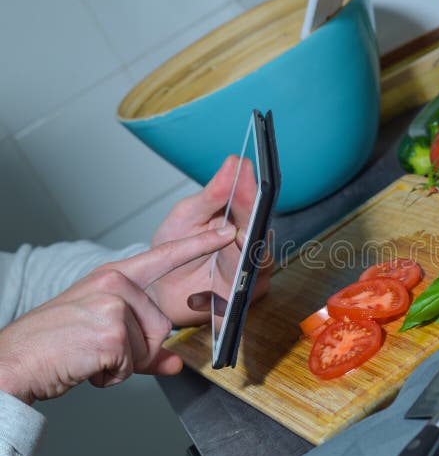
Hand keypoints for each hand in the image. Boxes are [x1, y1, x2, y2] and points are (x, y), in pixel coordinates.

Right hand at [0, 228, 236, 404]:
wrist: (12, 363)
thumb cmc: (54, 344)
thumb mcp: (102, 334)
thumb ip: (147, 350)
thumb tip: (178, 363)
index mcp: (114, 277)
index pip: (165, 255)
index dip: (199, 244)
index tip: (227, 232)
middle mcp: (116, 284)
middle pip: (162, 325)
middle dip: (137, 350)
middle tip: (99, 348)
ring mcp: (114, 306)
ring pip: (149, 347)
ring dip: (123, 364)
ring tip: (90, 354)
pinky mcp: (112, 332)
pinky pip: (133, 364)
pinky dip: (112, 376)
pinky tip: (87, 365)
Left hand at [148, 155, 270, 325]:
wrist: (160, 291)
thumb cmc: (174, 251)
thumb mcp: (187, 215)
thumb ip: (211, 194)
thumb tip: (232, 164)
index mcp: (236, 219)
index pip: (249, 201)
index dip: (248, 186)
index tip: (244, 168)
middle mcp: (248, 241)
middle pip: (260, 226)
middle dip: (252, 210)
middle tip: (246, 194)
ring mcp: (251, 267)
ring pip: (262, 255)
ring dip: (251, 243)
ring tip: (240, 232)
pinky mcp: (248, 292)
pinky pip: (254, 282)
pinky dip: (246, 272)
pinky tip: (239, 259)